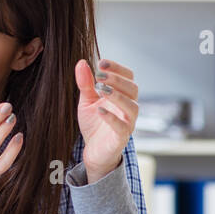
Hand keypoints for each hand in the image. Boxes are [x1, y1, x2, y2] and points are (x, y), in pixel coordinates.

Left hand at [75, 59, 138, 182]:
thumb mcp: (86, 101)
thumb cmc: (94, 123)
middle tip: (100, 76)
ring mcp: (127, 123)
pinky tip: (100, 111)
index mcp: (122, 95)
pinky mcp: (121, 138)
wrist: (94, 150)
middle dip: (117, 80)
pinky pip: (123, 127)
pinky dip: (112, 118)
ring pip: (133, 107)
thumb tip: (81, 63)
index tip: (101, 63)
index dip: (118, 68)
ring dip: (118, 96)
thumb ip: (86, 83)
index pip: (128, 76)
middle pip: (133, 89)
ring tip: (102, 90)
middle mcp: (128, 107)